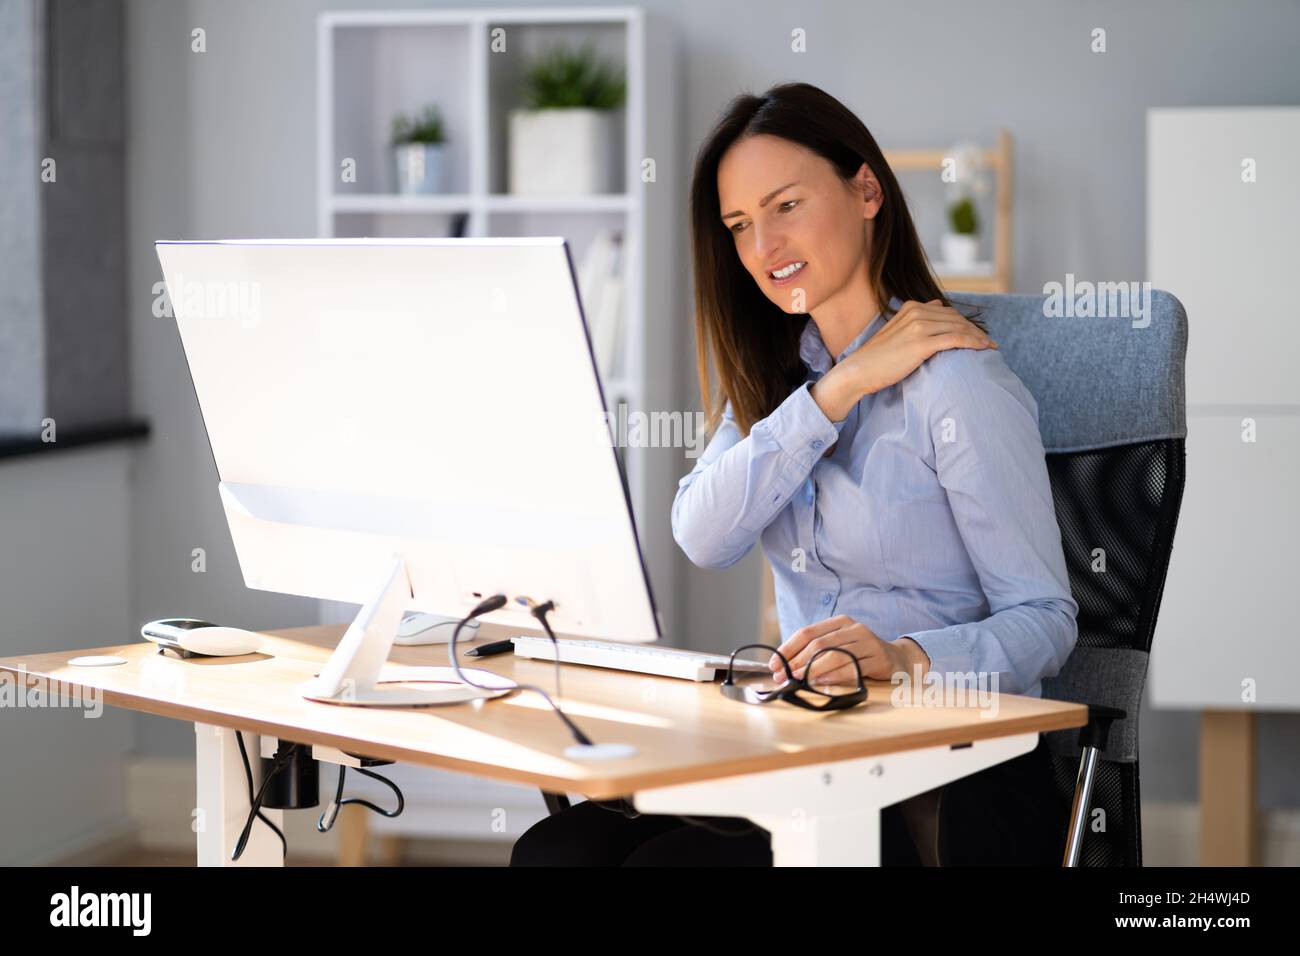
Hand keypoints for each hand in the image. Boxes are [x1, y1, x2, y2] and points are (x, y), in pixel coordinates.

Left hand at [769, 614, 931, 685]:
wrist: (898, 659)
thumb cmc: (861, 654)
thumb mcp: (840, 645)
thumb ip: (817, 651)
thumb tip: (784, 666)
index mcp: (840, 622)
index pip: (807, 632)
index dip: (788, 648)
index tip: (774, 664)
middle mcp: (854, 628)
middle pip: (818, 644)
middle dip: (796, 662)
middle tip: (783, 676)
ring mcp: (868, 643)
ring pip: (833, 655)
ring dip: (811, 670)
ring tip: (797, 680)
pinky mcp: (878, 659)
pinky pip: (851, 668)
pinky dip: (832, 677)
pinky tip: (819, 683)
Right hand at [811, 299, 995, 420]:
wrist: (859, 371)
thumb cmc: (877, 358)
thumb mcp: (896, 331)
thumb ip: (916, 319)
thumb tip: (937, 305)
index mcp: (911, 307)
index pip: (947, 311)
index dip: (965, 322)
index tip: (977, 334)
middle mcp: (916, 312)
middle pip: (956, 318)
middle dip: (975, 329)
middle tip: (989, 342)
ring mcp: (919, 326)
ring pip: (959, 327)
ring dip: (978, 336)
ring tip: (990, 346)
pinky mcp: (921, 343)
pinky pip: (955, 339)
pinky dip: (973, 342)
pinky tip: (983, 348)